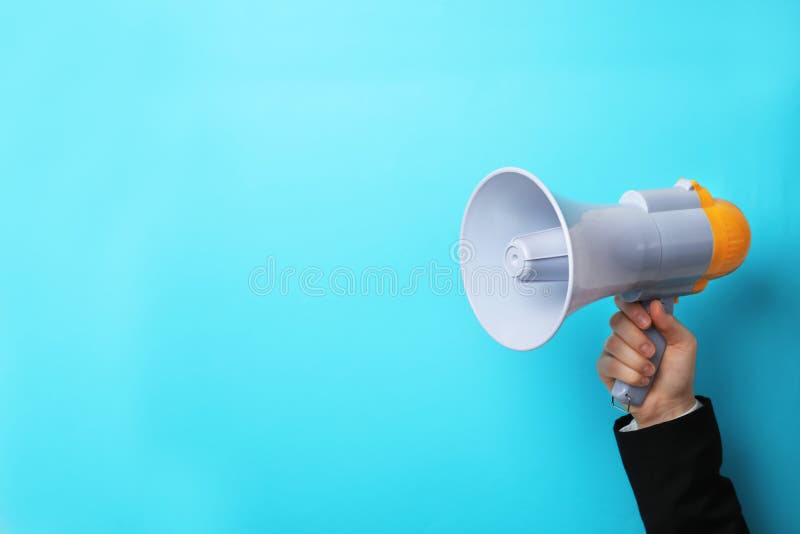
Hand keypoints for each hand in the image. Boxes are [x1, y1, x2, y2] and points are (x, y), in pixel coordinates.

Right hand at [597, 297, 697, 427]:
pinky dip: (629, 374)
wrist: (671, 402)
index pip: (626, 302)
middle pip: (617, 321)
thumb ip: (671, 323)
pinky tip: (641, 381)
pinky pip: (609, 364)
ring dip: (636, 361)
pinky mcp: (605, 368)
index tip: (646, 322)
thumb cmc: (678, 372)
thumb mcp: (684, 344)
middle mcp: (625, 333)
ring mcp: (612, 350)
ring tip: (650, 371)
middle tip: (652, 352)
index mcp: (643, 322)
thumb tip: (654, 304)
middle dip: (636, 339)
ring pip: (613, 344)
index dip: (632, 308)